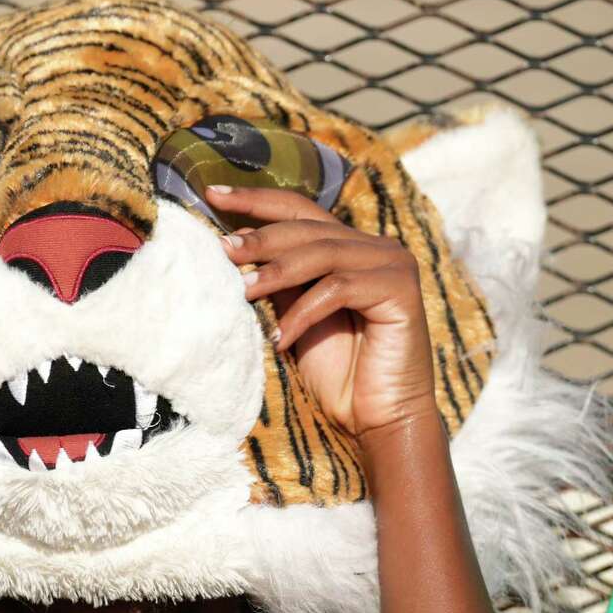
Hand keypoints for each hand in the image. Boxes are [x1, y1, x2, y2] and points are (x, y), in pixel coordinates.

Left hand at [207, 185, 437, 439]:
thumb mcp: (295, 317)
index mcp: (348, 247)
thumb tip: (232, 247)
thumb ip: (278, 281)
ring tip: (241, 291)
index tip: (212, 194)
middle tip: (222, 250)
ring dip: (274, 272)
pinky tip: (280, 339)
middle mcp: (373, 247)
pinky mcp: (400, 290)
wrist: (378, 419)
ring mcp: (391, 264)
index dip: (256, 200)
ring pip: (321, 253)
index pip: (297, 209)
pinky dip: (302, 313)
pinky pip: (337, 289)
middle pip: (306, 227)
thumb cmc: (337, 374)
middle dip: (260, 238)